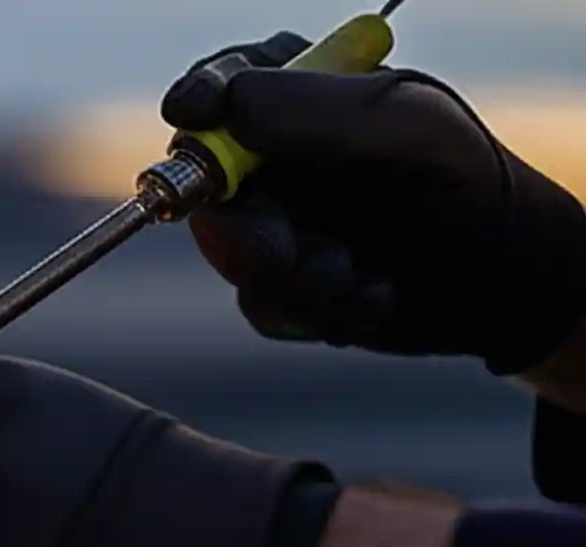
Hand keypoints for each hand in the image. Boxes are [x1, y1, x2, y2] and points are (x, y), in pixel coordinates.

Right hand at [161, 32, 585, 374]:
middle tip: (285, 252)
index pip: (224, 84)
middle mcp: (273, 156)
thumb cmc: (467, 186)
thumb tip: (231, 110)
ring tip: (360, 276)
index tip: (192, 117)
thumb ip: (322, 113)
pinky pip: (261, 303)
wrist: (503, 283)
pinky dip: (317, 313)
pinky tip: (372, 298)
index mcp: (301, 95)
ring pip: (233, 254)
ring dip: (298, 278)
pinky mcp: (277, 282)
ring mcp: (271, 220)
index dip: (198, 99)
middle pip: (208, 181)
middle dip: (248, 229)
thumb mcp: (411, 132)